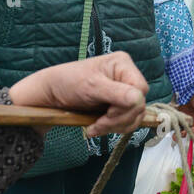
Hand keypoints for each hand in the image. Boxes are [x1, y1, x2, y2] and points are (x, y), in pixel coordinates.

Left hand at [10, 51, 148, 136]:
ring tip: (94, 127)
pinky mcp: (118, 105)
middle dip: (118, 119)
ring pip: (134, 116)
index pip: (140, 89)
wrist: (52, 95)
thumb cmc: (68, 82)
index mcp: (123, 65)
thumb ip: (116, 93)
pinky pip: (126, 121)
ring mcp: (123, 92)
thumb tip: (138, 99)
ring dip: (115, 126)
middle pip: (139, 105)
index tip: (108, 112)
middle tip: (98, 124)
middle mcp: (126, 76)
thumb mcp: (91, 86)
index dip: (128, 105)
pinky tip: (96, 127)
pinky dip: (112, 128)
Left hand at [178, 94, 193, 135]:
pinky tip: (175, 132)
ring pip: (184, 132)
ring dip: (184, 135)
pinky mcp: (177, 118)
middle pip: (193, 133)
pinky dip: (176, 132)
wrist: (187, 88)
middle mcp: (193, 120)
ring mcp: (184, 119)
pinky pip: (177, 127)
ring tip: (182, 133)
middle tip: (191, 129)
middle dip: (192, 134)